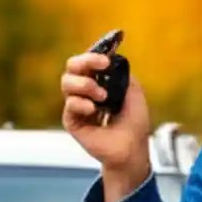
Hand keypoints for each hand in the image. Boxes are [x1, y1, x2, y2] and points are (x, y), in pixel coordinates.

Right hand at [60, 51, 151, 192]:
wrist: (132, 147)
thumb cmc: (134, 122)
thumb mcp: (134, 91)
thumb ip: (122, 73)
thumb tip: (111, 58)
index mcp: (98, 81)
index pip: (87, 61)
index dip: (93, 55)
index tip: (106, 59)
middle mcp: (85, 90)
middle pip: (72, 66)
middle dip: (85, 61)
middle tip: (102, 66)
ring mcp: (77, 105)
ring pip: (66, 82)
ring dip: (85, 84)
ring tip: (102, 96)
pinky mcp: (72, 121)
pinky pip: (69, 104)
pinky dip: (80, 103)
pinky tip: (93, 109)